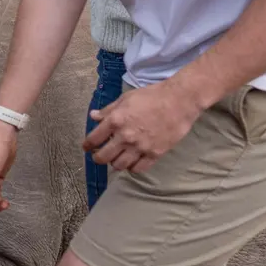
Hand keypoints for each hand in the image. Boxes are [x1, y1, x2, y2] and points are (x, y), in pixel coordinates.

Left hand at [83, 81, 201, 173]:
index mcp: (115, 121)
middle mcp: (125, 136)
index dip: (87, 145)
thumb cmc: (151, 96)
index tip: (86, 148)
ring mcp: (140, 147)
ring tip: (116, 159)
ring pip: (119, 166)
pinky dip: (132, 168)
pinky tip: (132, 162)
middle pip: (103, 157)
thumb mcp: (125, 99)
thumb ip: (108, 110)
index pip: (93, 139)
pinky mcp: (155, 154)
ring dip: (115, 163)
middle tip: (99, 156)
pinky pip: (138, 169)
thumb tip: (93, 116)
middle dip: (98, 158)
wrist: (179, 101)